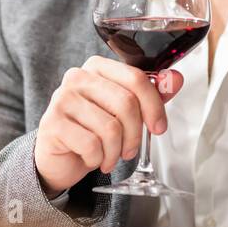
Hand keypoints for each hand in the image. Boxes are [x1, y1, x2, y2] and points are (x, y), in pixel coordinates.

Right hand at [34, 56, 183, 197]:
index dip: (154, 106)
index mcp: (97, 67)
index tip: (159, 127)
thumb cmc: (90, 130)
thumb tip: (175, 80)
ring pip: (110, 128)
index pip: (135, 78)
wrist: (57, 156)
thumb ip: (148, 95)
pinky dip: (97, 159)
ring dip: (115, 152)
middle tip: (129, 151)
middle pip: (126, 103)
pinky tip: (91, 158)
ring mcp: (62, 99)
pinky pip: (91, 145)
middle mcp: (77, 77)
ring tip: (109, 157)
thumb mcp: (122, 112)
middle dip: (135, 135)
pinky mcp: (53, 124)